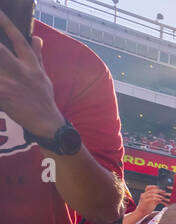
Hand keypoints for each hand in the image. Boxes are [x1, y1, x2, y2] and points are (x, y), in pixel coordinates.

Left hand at [0, 13, 62, 140]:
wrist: (47, 124)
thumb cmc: (44, 99)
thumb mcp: (43, 75)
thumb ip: (36, 55)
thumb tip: (37, 38)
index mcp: (31, 65)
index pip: (19, 40)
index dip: (7, 24)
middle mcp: (20, 71)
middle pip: (0, 51)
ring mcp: (9, 83)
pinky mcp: (3, 96)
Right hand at [138, 184, 169, 212]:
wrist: (141, 213)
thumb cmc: (146, 208)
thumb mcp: (151, 203)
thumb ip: (155, 200)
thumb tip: (161, 198)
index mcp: (145, 194)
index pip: (148, 187)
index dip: (153, 186)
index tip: (158, 187)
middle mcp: (143, 195)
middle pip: (151, 190)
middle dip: (158, 190)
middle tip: (163, 191)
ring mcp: (144, 198)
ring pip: (152, 194)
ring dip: (158, 195)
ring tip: (163, 197)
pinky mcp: (145, 201)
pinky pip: (151, 198)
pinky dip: (156, 198)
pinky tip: (160, 200)